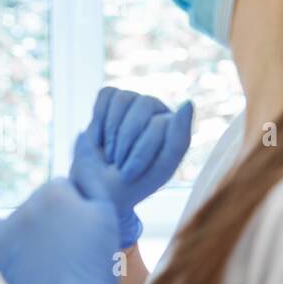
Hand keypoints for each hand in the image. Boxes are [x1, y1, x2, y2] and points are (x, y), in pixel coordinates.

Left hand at [0, 178, 152, 283]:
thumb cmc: (97, 261)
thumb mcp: (105, 212)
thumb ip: (91, 172)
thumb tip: (80, 137)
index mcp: (55, 191)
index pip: (62, 188)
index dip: (76, 210)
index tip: (82, 233)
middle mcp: (27, 203)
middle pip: (41, 202)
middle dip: (54, 218)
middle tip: (69, 248)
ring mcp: (9, 226)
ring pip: (23, 217)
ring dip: (34, 229)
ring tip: (53, 257)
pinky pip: (1, 232)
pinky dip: (12, 240)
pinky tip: (30, 256)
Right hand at [69, 88, 193, 245]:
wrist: (94, 188)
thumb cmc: (130, 184)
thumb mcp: (158, 170)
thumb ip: (178, 140)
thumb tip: (188, 103)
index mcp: (174, 126)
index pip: (159, 124)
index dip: (139, 152)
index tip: (128, 175)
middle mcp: (156, 109)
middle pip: (144, 105)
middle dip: (125, 140)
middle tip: (117, 164)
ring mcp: (133, 102)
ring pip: (124, 98)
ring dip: (111, 131)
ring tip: (109, 153)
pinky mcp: (110, 99)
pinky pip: (106, 95)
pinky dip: (98, 120)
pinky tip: (98, 140)